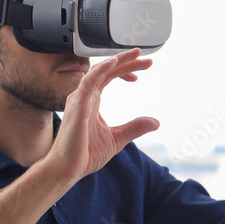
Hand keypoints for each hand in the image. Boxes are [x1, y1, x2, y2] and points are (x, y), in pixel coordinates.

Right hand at [47, 48, 158, 185]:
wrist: (68, 169)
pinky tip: (114, 62)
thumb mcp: (118, 138)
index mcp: (93, 101)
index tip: (145, 65)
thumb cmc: (86, 154)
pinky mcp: (77, 106)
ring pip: (99, 71)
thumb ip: (135, 127)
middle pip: (107, 71)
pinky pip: (88, 82)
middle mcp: (86, 96)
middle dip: (127, 62)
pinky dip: (101, 70)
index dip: (127, 69)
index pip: (111, 77)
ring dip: (117, 61)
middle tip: (146, 57)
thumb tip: (156, 122)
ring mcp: (80, 99)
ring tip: (135, 54)